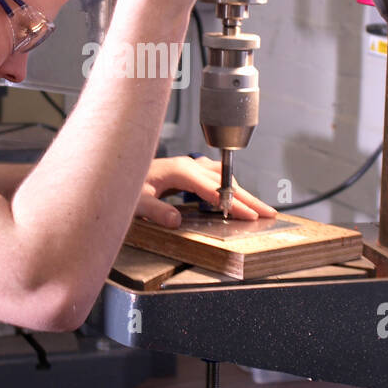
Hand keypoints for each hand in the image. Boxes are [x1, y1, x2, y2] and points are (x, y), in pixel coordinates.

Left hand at [134, 155, 277, 226]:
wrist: (118, 167)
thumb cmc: (126, 183)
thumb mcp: (137, 201)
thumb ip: (156, 211)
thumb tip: (175, 221)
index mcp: (180, 171)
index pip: (214, 190)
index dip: (233, 203)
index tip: (250, 215)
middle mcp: (188, 165)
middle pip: (225, 181)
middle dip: (248, 198)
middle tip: (268, 212)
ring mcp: (189, 166)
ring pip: (223, 177)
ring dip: (241, 191)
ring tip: (257, 207)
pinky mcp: (188, 170)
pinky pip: (216, 176)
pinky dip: (229, 185)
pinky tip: (234, 196)